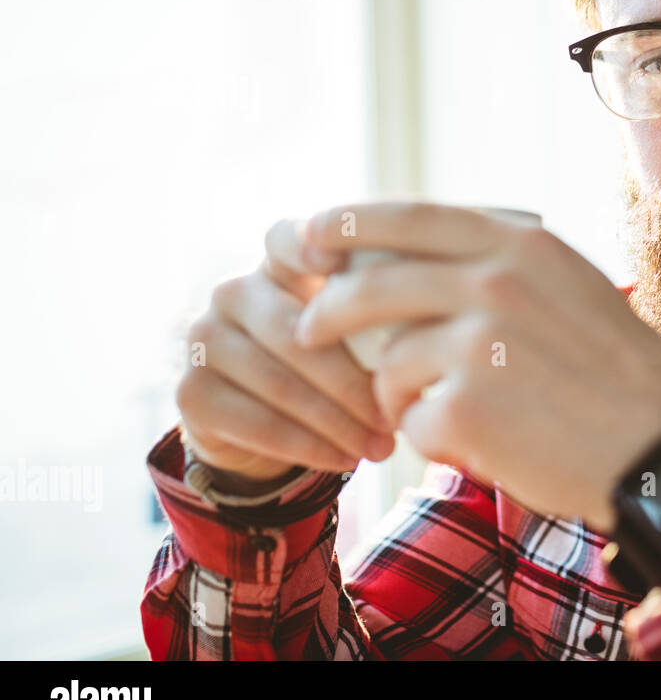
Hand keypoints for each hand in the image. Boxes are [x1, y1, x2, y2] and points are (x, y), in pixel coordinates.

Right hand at [175, 219, 395, 483]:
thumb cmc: (336, 365)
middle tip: (398, 417)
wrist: (272, 428)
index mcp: (277, 263)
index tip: (340, 265)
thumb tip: (429, 335)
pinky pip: (258, 423)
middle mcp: (233, 291)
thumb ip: (380, 313)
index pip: (286, 239)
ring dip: (339, 423)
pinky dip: (310, 447)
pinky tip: (346, 460)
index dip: (309, 247)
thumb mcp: (359, 332)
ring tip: (383, 447)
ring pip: (280, 383)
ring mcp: (203, 339)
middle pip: (295, 332)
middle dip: (354, 382)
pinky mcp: (191, 393)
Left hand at [292, 202, 660, 531]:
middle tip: (308, 331)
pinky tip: (473, 444)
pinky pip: (411, 417)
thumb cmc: (620, 373)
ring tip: (442, 412)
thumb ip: (501, 266)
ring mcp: (477, 343)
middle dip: (326, 310)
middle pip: (371, 285)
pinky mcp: (466, 406)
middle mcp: (494, 282)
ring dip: (399, 392)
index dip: (347, 222)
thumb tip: (417, 263)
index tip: (309, 234)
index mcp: (521, 246)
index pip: (409, 217)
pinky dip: (429, 436)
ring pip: (389, 360)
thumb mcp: (569, 287)